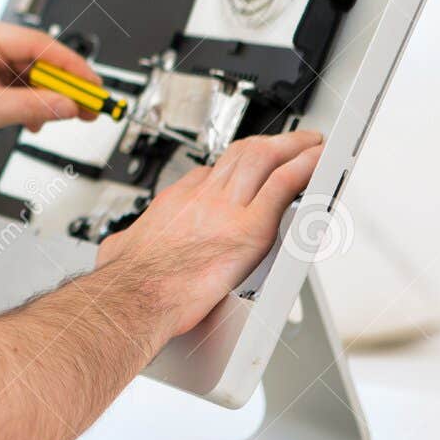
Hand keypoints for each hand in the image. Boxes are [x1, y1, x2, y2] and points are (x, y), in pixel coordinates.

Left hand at [0, 16, 102, 159]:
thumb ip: (33, 106)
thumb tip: (68, 105)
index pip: (40, 45)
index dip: (71, 67)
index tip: (92, 86)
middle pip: (41, 57)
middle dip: (64, 85)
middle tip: (89, 105)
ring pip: (35, 72)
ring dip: (48, 97)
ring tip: (58, 117)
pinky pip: (24, 82)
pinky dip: (34, 101)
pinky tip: (35, 118)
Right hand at [94, 129, 323, 343]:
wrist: (137, 295)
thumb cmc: (128, 280)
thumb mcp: (119, 248)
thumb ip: (127, 241)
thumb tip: (119, 247)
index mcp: (175, 202)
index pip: (210, 172)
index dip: (234, 167)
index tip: (245, 170)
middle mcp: (203, 198)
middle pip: (242, 154)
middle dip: (269, 144)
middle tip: (288, 143)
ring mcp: (227, 209)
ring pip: (264, 158)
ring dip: (292, 147)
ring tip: (310, 144)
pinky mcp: (250, 228)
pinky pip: (284, 185)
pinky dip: (306, 169)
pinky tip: (319, 162)